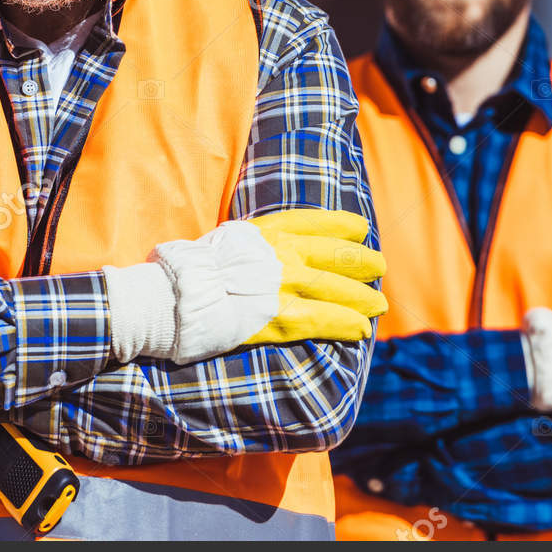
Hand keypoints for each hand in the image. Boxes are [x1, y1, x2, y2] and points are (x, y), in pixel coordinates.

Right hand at [104, 209, 386, 364]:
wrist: (172, 298)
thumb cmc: (189, 272)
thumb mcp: (226, 241)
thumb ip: (253, 245)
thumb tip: (263, 250)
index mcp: (267, 231)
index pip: (316, 221)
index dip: (343, 225)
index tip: (360, 228)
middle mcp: (282, 253)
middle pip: (336, 255)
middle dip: (362, 262)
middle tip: (379, 268)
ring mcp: (284, 285)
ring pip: (338, 289)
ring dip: (364, 298)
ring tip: (379, 305)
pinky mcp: (282, 318)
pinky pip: (326, 321)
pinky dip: (348, 325)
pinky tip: (362, 330)